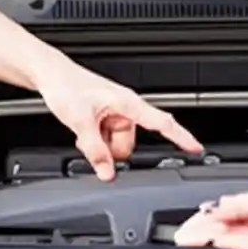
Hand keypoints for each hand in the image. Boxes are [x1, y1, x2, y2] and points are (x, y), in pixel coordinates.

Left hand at [37, 66, 203, 179]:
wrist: (51, 76)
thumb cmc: (67, 86)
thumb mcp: (80, 121)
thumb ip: (95, 149)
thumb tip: (107, 172)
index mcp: (127, 104)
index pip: (161, 122)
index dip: (181, 136)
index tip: (196, 148)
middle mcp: (125, 109)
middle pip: (130, 145)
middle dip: (111, 149)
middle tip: (90, 137)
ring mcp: (114, 115)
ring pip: (116, 146)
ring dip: (101, 145)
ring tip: (84, 130)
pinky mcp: (105, 118)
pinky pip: (106, 141)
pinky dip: (96, 141)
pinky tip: (83, 131)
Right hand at [172, 187, 247, 248]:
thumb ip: (238, 204)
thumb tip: (215, 206)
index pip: (222, 211)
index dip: (204, 215)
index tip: (188, 219)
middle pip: (219, 226)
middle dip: (199, 228)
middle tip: (181, 231)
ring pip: (223, 237)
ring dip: (204, 237)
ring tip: (186, 236)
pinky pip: (234, 246)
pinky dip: (218, 243)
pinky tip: (206, 240)